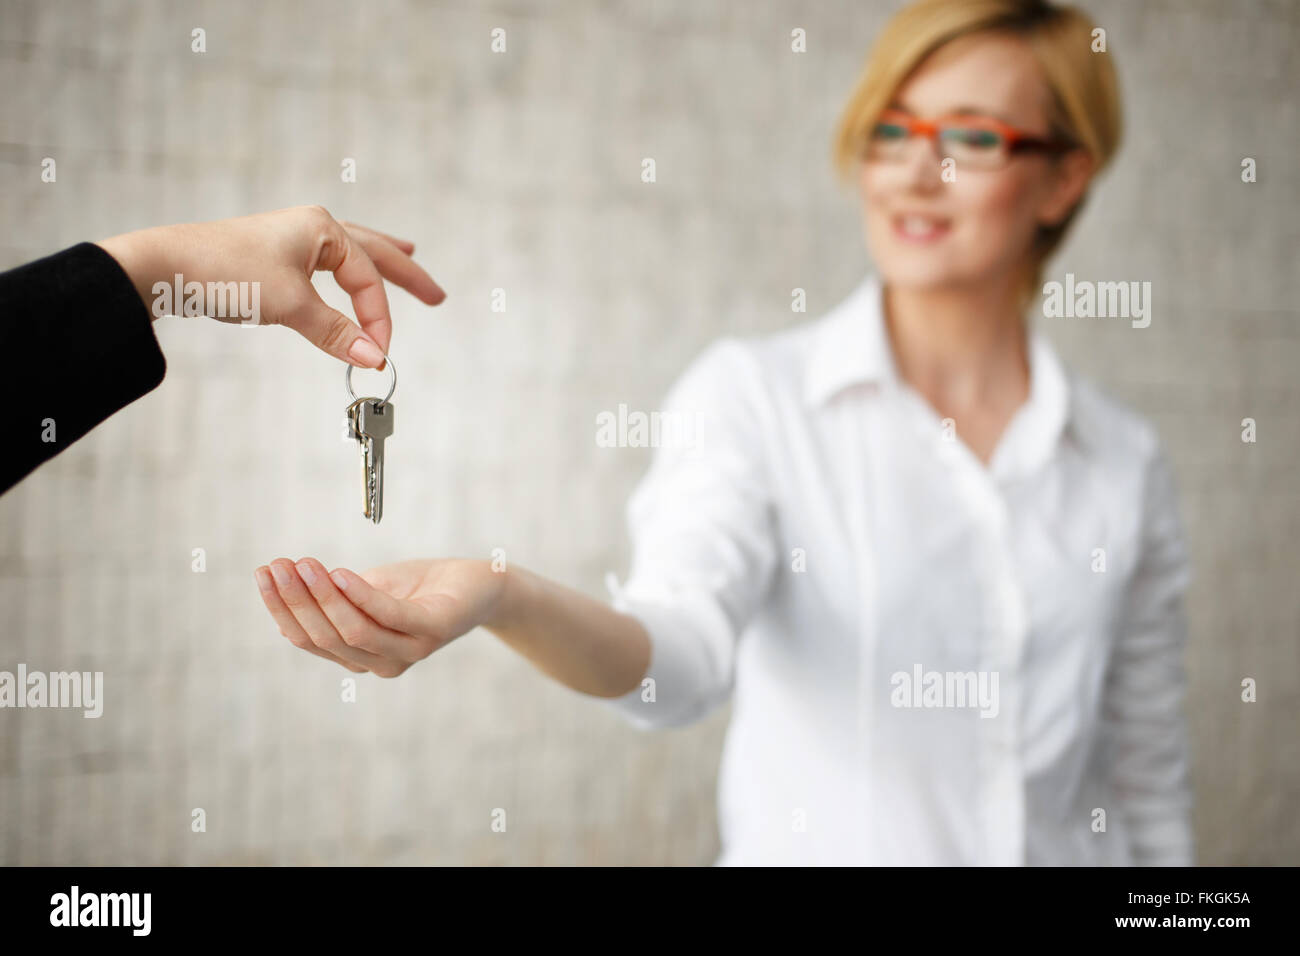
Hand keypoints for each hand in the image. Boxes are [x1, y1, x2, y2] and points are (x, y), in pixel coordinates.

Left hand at [95, 205, 444, 368]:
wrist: (165, 266)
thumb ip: (335, 332)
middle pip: (373, 251)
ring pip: (350, 251)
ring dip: (379, 260)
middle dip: (406, 273)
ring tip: (407, 255)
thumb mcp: (289, 305)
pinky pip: (326, 262)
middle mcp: (311, 227)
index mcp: (322, 228)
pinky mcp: (273, 256)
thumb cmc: (225, 272)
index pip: (367, 278)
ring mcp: (291, 239)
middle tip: (436, 294)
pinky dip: (347, 270)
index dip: (378, 319)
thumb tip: (373, 358)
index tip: (378, 354)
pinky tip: (344, 273)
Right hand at [253, 557, 509, 676]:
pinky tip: (339, 573)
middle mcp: (381, 663)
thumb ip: (332, 600)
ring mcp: (408, 651)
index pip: (308, 639)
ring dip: (321, 597)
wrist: (479, 583)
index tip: (263, 573)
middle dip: (295, 601)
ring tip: (303, 564)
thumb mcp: (367, 590)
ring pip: (351, 631)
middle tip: (278, 565)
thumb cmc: (420, 587)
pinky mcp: (431, 631)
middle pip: (325, 637)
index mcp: (360, 656)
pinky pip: (387, 616)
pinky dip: (359, 595)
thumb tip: (285, 603)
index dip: (282, 609)